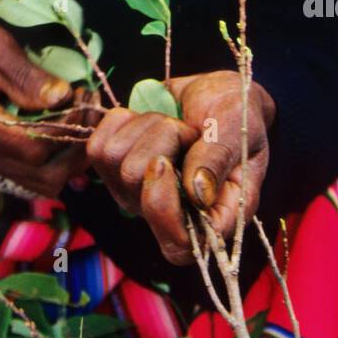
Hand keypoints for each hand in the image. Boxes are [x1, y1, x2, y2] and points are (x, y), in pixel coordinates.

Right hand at [0, 7, 95, 195]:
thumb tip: (64, 98)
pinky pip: (32, 173)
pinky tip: (65, 124)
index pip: (35, 148)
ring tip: (82, 117)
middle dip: (76, 149)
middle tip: (90, 110)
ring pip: (41, 182)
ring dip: (70, 156)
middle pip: (44, 177)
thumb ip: (26, 76)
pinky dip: (56, 157)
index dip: (68, 128)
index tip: (84, 98)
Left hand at [85, 71, 274, 264]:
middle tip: (190, 131)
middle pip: (132, 187)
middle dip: (162, 141)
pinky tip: (149, 119)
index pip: (177, 245)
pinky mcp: (115, 166)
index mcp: (212, 217)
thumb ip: (218, 160)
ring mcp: (138, 191)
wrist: (217, 92)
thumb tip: (198, 195)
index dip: (162, 210)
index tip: (163, 164)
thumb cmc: (236, 116)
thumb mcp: (238, 131)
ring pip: (114, 157)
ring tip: (176, 125)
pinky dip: (126, 119)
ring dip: (148, 126)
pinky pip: (99, 140)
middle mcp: (170, 213)